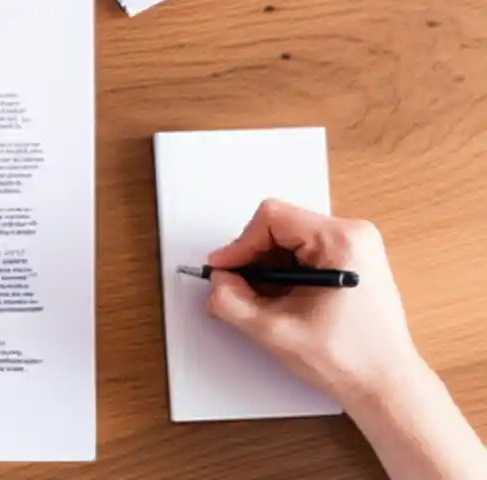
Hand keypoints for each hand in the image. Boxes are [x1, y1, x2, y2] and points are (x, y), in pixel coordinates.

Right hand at [205, 199, 420, 403]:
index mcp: (342, 241)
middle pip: (279, 227)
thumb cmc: (350, 360)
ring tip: (267, 303)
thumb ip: (231, 301)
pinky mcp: (351, 262)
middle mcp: (353, 235)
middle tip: (242, 292)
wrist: (385, 385)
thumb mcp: (274, 331)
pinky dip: (283, 275)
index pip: (272, 218)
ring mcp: (355, 248)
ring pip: (288, 241)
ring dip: (268, 269)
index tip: (225, 271)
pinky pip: (303, 253)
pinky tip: (283, 302)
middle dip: (254, 259)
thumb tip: (217, 280)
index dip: (240, 245)